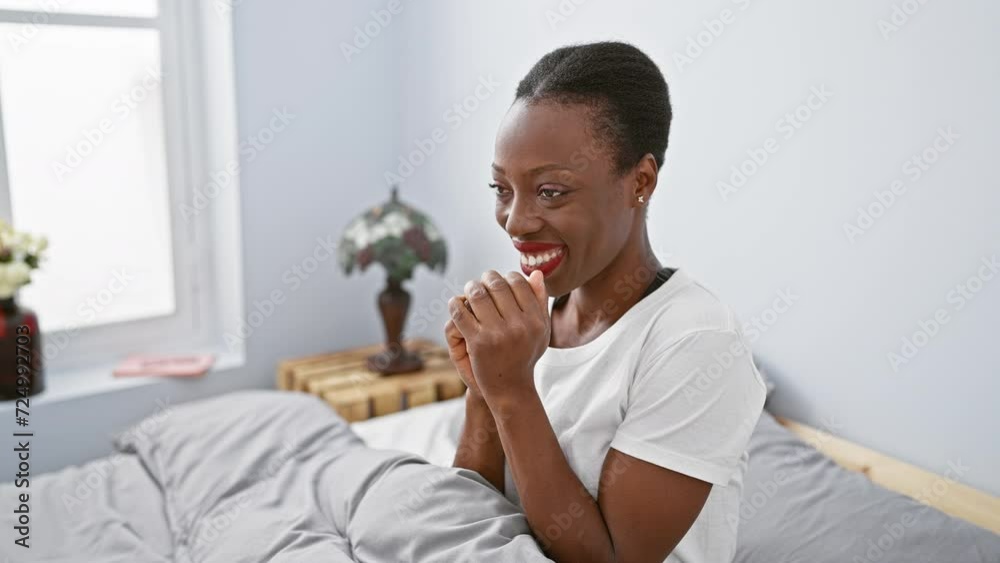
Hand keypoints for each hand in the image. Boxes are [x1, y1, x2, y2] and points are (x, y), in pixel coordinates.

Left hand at [447, 269, 549, 401]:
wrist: (510, 389)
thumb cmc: (525, 356)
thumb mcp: (540, 331)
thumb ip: (540, 302)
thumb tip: (535, 273)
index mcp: (535, 320)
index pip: (518, 283)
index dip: (507, 277)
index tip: (500, 282)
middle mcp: (519, 326)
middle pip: (497, 285)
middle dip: (486, 279)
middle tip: (481, 283)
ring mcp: (497, 334)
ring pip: (478, 294)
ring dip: (471, 288)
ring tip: (470, 291)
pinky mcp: (478, 342)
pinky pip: (461, 312)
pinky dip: (455, 304)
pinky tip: (456, 304)